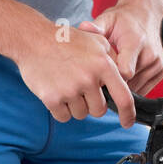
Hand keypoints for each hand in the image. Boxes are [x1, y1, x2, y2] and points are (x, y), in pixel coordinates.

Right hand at [11, 20, 137, 128]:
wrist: (34, 40)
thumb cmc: (67, 41)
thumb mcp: (97, 41)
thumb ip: (114, 59)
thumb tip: (126, 78)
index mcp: (103, 65)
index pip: (123, 97)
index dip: (128, 114)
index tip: (128, 123)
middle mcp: (89, 79)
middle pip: (99, 110)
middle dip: (93, 104)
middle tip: (82, 88)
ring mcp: (70, 90)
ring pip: (81, 114)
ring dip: (76, 105)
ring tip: (67, 85)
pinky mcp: (52, 99)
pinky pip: (64, 117)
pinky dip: (61, 109)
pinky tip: (57, 91)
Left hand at [84, 1, 162, 95]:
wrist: (145, 15)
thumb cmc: (124, 20)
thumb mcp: (108, 19)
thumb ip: (96, 27)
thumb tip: (83, 27)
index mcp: (136, 42)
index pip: (124, 73)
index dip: (109, 77)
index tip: (99, 74)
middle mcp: (150, 54)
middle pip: (129, 83)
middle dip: (114, 82)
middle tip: (104, 74)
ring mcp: (157, 64)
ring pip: (136, 88)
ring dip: (124, 85)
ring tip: (114, 73)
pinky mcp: (162, 71)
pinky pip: (143, 88)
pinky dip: (133, 86)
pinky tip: (125, 75)